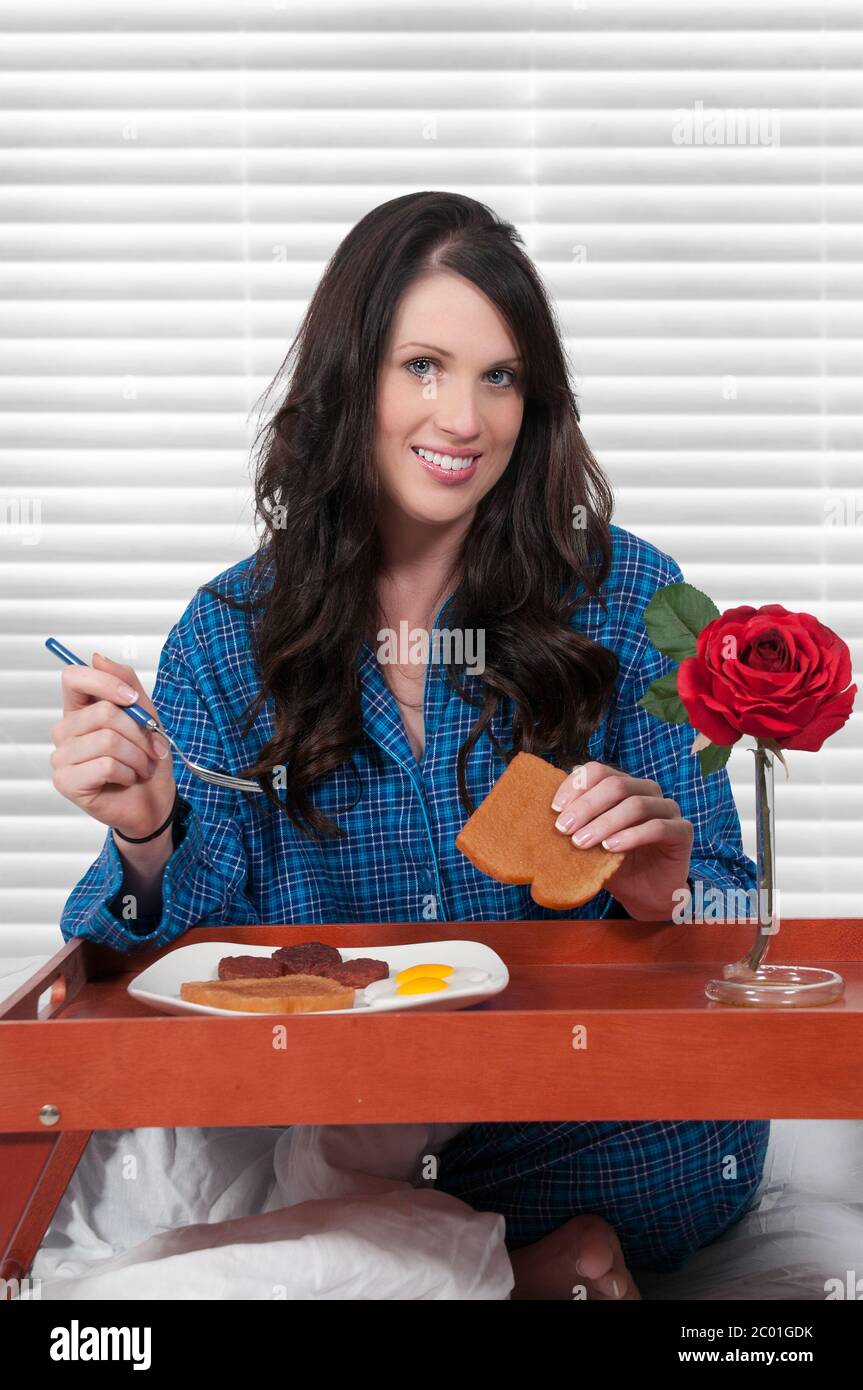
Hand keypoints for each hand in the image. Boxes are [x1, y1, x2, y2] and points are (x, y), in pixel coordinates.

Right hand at [50, 651, 176, 839]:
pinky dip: (128, 773)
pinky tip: (127, 779)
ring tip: (141, 767)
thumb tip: (97, 657)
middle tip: (152, 748)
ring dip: (137, 756)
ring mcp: (62, 757)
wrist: (155, 801)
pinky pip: (105, 765)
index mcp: (80, 710)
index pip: (73, 678)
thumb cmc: (148, 760)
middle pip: (102, 713)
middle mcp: (65, 731)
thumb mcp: (145, 714)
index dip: (104, 683)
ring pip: (107, 740)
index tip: (131, 698)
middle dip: (139, 732)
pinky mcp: (66, 782)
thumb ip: (124, 682)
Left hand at [550, 761, 692, 919]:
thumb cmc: (614, 864)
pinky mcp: (682, 832)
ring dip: (605, 823)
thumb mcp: (588, 842)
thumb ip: (573, 826)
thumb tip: (537, 819)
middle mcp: (646, 791)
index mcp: (622, 786)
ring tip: (582, 842)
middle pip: (616, 784)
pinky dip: (631, 836)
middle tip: (563, 828)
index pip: (598, 771)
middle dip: (586, 806)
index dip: (575, 786)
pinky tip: (611, 848)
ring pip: (635, 804)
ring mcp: (667, 809)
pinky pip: (657, 827)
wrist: (645, 895)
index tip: (554, 809)